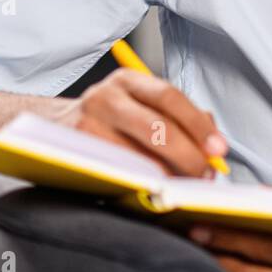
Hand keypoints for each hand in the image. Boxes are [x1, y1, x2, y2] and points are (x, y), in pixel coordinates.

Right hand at [54, 68, 226, 178]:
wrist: (52, 131)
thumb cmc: (110, 123)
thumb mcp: (142, 107)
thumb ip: (180, 119)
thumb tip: (213, 145)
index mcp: (128, 81)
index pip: (170, 97)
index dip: (198, 125)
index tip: (218, 149)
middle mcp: (104, 97)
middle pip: (155, 126)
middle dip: (187, 155)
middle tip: (204, 175)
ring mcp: (85, 125)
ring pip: (135, 155)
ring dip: (166, 176)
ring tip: (184, 187)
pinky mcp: (72, 153)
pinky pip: (114, 172)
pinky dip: (139, 184)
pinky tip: (154, 191)